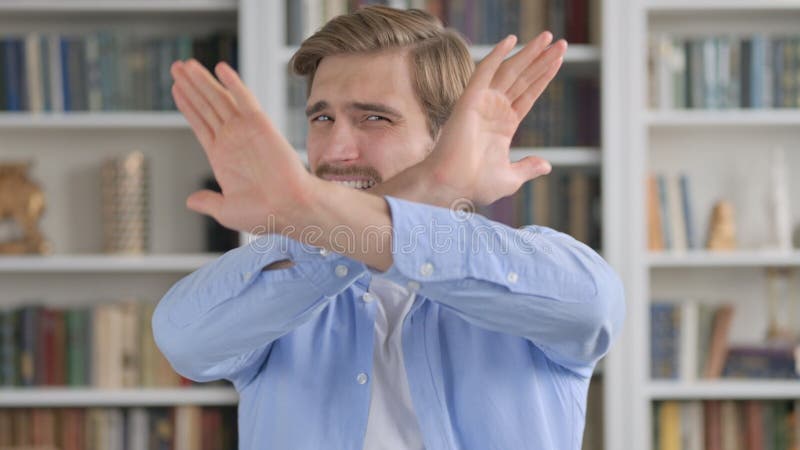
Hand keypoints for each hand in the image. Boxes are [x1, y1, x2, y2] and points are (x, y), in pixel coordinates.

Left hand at [170, 60, 312, 233]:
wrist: (289, 209)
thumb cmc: (263, 214)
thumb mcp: (227, 210)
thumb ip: (208, 202)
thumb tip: (191, 201)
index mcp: (222, 157)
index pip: (201, 124)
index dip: (188, 106)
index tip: (176, 88)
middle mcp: (232, 140)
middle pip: (207, 106)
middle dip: (191, 86)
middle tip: (176, 67)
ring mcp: (245, 131)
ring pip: (220, 98)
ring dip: (203, 81)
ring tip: (185, 65)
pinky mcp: (261, 125)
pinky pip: (244, 99)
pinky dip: (233, 83)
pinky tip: (220, 68)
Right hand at [423, 32, 566, 205]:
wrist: (453, 186)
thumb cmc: (475, 185)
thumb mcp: (510, 177)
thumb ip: (527, 168)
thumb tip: (546, 166)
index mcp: (504, 125)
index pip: (528, 94)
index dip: (543, 77)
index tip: (558, 61)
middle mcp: (494, 110)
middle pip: (523, 78)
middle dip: (541, 60)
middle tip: (561, 42)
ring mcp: (483, 103)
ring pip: (510, 71)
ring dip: (529, 53)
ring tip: (549, 37)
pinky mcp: (470, 100)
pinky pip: (485, 72)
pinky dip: (497, 55)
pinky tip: (512, 40)